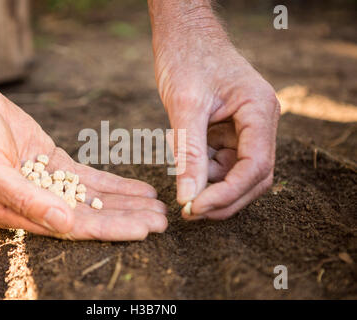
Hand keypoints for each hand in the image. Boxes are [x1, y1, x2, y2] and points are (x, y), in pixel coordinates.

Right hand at [0, 82, 166, 239]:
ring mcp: (49, 183)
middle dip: (126, 219)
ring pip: (95, 198)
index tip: (142, 230)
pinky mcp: (56, 162)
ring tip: (157, 207)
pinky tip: (138, 189)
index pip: (72, 228)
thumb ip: (23, 198)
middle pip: (91, 216)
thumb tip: (62, 224)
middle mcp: (37, 203)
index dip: (109, 229)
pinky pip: (90, 177)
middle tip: (161, 221)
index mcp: (19, 213)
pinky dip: (115, 184)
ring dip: (126, 203)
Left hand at [152, 15, 279, 219]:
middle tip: (190, 211)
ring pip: (237, 174)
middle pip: (253, 177)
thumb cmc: (186, 59)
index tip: (197, 207)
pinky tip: (185, 162)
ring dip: (212, 187)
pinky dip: (204, 171)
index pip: (256, 166)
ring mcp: (245, 128)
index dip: (228, 193)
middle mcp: (259, 123)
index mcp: (260, 111)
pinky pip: (222, 162)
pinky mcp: (229, 131)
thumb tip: (189, 198)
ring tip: (184, 182)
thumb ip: (189, 153)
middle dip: (223, 198)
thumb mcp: (184, 106)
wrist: (181, 35)